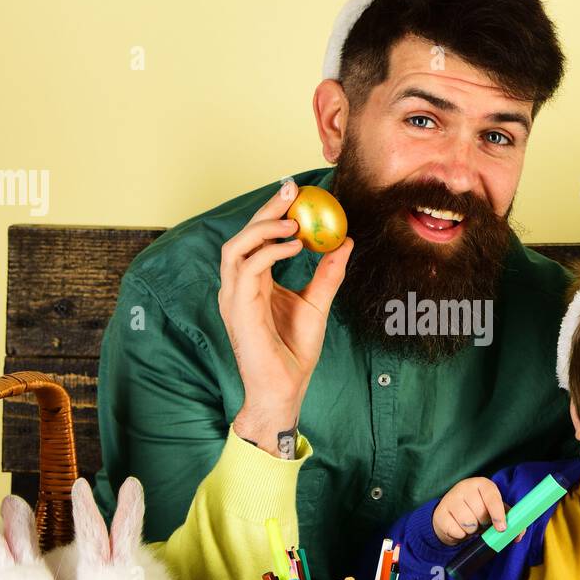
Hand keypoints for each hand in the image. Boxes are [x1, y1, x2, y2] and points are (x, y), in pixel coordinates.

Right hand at [220, 179, 353, 452]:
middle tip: (292, 190)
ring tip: (296, 222)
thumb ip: (328, 273)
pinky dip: (270, 252)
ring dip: (264, 228)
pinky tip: (295, 247)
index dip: (273, 211)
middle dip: (266, 208)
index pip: (256, 238)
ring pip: (236, 247)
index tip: (297, 191)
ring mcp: (234, 298)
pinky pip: (248, 269)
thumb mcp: (318, 304)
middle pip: (242, 235)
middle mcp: (238, 287)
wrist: (285, 389)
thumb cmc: (295, 352)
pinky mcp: (238, 309)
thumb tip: (345, 241)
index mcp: (252, 284)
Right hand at [432, 477, 524, 546]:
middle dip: (483, 523)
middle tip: (480, 522)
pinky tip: (458, 528)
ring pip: (467, 523)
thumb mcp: (494, 511)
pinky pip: (455, 530)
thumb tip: (518, 535)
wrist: (450, 515)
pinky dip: (460, 535)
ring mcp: (450, 498)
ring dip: (471, 530)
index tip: (502, 528)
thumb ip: (510, 520)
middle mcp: (465, 487)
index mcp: (482, 484)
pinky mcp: (440, 512)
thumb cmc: (477, 511)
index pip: (491, 497)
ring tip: (470, 525)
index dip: (498, 514)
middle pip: (480, 513)